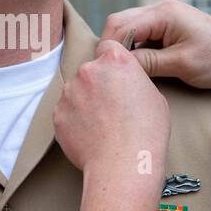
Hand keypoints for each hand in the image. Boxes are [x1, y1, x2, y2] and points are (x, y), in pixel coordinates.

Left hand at [54, 39, 169, 178]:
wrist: (123, 164)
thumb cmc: (146, 132)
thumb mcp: (153, 95)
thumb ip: (134, 80)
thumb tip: (125, 83)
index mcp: (115, 60)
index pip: (109, 46)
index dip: (113, 61)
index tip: (117, 76)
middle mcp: (88, 70)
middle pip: (91, 70)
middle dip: (98, 83)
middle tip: (112, 107)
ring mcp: (69, 92)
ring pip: (76, 91)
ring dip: (85, 102)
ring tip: (102, 125)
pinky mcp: (57, 114)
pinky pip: (67, 112)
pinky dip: (75, 120)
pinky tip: (91, 135)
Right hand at [101, 0, 210, 89]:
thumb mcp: (181, 64)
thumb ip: (147, 62)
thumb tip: (116, 64)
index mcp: (164, 13)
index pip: (120, 25)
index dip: (109, 49)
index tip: (105, 72)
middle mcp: (161, 8)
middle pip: (119, 23)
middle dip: (112, 47)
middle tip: (110, 73)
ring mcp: (164, 16)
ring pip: (128, 29)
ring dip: (123, 49)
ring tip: (124, 72)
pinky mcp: (167, 27)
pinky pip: (140, 35)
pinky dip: (134, 49)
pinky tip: (137, 68)